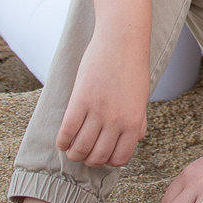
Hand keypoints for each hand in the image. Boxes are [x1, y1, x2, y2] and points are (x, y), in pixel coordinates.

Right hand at [56, 30, 151, 167]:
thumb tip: (139, 138)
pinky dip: (62, 142)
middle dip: (88, 159)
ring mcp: (99, 112)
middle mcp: (118, 120)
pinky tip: (63, 139)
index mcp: (134, 121)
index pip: (120, 158)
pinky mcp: (80, 101)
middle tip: (84, 151)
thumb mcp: (141, 96)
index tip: (102, 153)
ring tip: (72, 147)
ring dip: (73, 153)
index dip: (108, 161)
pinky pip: (66, 133)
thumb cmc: (132, 68)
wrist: (122, 41)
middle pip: (97, 158)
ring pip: (80, 150)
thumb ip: (139, 120)